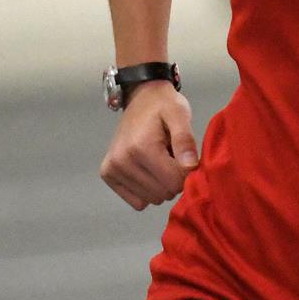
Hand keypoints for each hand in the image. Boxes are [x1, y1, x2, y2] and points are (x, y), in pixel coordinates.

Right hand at [99, 83, 199, 210]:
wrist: (140, 97)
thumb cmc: (164, 106)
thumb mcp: (180, 114)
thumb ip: (185, 140)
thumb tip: (190, 167)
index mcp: (141, 147)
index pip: (174, 182)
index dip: (186, 173)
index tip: (185, 157)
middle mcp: (122, 161)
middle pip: (163, 193)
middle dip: (173, 178)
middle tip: (171, 156)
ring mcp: (112, 169)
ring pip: (151, 199)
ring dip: (160, 184)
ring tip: (159, 160)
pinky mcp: (108, 175)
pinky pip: (137, 202)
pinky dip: (147, 190)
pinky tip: (148, 169)